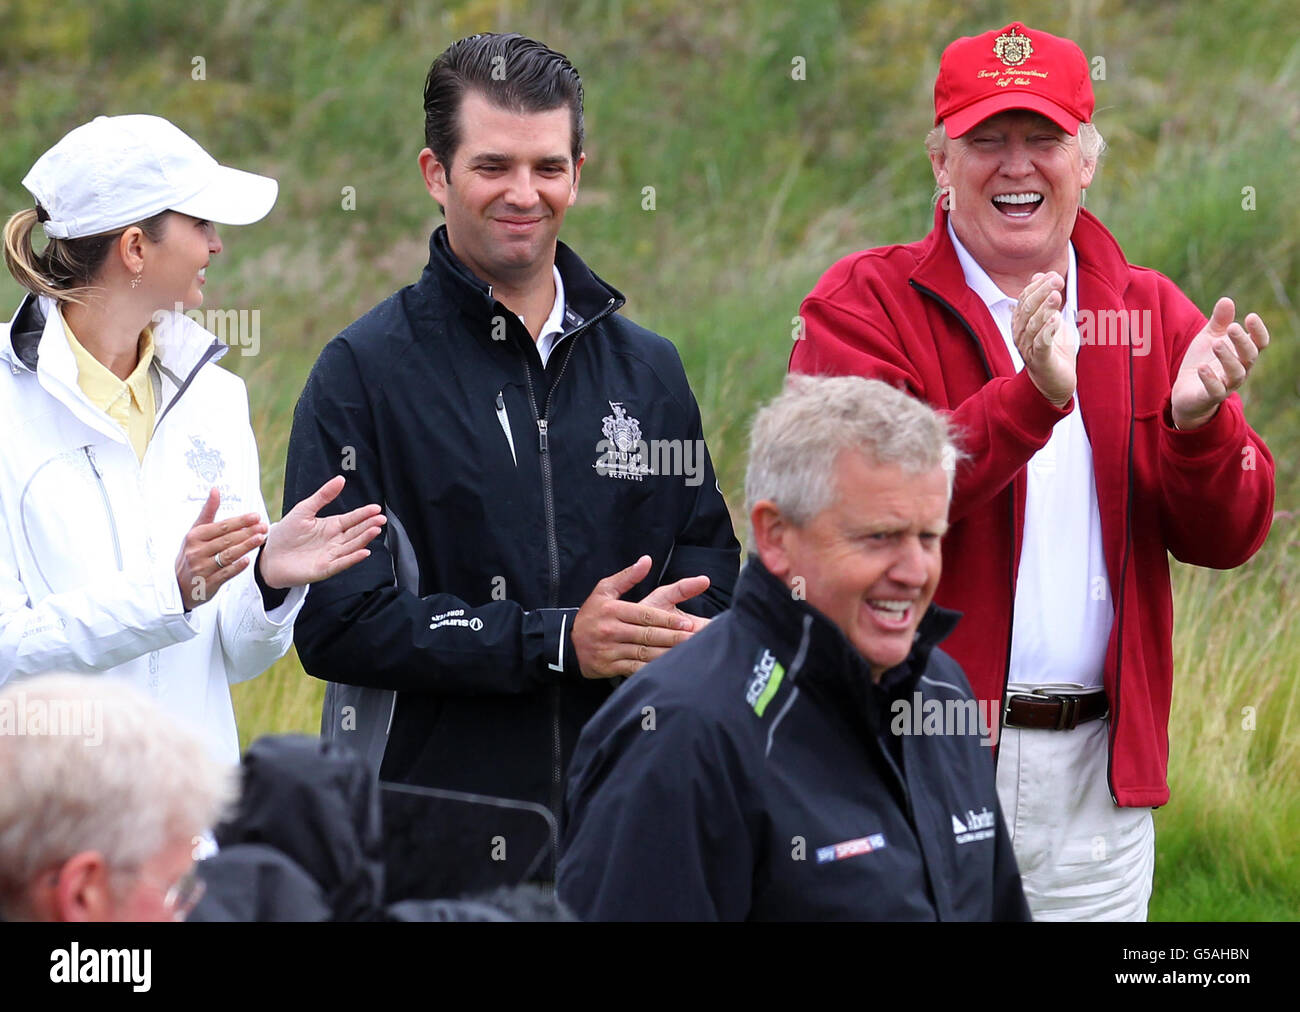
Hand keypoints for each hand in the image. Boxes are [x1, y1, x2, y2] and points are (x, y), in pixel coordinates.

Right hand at [175, 489, 266, 609]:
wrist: (178, 584)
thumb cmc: (191, 553)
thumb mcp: (195, 532)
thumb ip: (208, 512)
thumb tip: (216, 490)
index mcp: (194, 537)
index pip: (221, 526)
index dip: (240, 521)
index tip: (256, 516)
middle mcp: (197, 551)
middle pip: (227, 540)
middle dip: (247, 532)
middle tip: (263, 527)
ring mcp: (202, 568)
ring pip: (228, 555)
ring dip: (246, 547)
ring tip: (261, 539)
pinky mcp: (208, 583)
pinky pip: (225, 574)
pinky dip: (236, 567)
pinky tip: (247, 560)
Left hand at [258, 476, 386, 589]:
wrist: (269, 556)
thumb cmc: (285, 534)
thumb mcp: (303, 510)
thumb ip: (323, 496)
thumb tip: (340, 479)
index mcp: (331, 527)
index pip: (352, 519)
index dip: (364, 514)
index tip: (376, 508)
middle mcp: (334, 541)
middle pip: (355, 532)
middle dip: (369, 526)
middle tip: (381, 519)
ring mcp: (331, 555)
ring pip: (352, 546)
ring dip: (364, 539)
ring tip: (375, 530)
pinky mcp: (324, 569)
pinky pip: (341, 563)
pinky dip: (353, 558)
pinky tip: (364, 552)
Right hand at [572, 555, 711, 678]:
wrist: (565, 643)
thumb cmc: (591, 614)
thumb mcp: (604, 590)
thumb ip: (627, 576)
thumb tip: (647, 560)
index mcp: (612, 610)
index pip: (645, 615)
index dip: (667, 620)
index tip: (686, 623)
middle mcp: (611, 630)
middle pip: (647, 635)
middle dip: (672, 637)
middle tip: (693, 639)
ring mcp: (609, 650)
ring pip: (643, 653)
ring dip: (666, 654)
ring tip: (686, 654)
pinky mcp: (609, 667)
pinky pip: (634, 669)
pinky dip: (650, 669)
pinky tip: (666, 669)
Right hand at [1012, 272, 1074, 407]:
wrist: (1055, 384)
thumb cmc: (1053, 351)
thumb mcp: (1050, 320)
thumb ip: (1044, 299)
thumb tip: (1039, 274)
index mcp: (1021, 324)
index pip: (1024, 300)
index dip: (1037, 286)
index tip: (1054, 275)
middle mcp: (1021, 336)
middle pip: (1027, 309)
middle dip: (1041, 292)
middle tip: (1057, 280)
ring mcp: (1029, 349)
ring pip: (1032, 325)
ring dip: (1045, 308)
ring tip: (1057, 295)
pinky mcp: (1040, 362)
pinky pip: (1041, 344)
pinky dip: (1048, 330)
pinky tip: (1056, 319)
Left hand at [1171, 297, 1268, 430]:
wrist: (1186, 393)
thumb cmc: (1203, 362)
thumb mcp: (1209, 339)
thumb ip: (1218, 322)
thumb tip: (1226, 300)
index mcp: (1242, 354)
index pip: (1259, 343)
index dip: (1258, 331)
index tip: (1250, 316)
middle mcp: (1240, 370)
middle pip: (1250, 356)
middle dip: (1242, 341)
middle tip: (1232, 327)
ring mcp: (1226, 385)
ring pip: (1236, 373)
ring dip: (1227, 358)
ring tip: (1216, 344)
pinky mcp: (1210, 397)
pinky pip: (1215, 390)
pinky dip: (1210, 379)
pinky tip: (1202, 368)